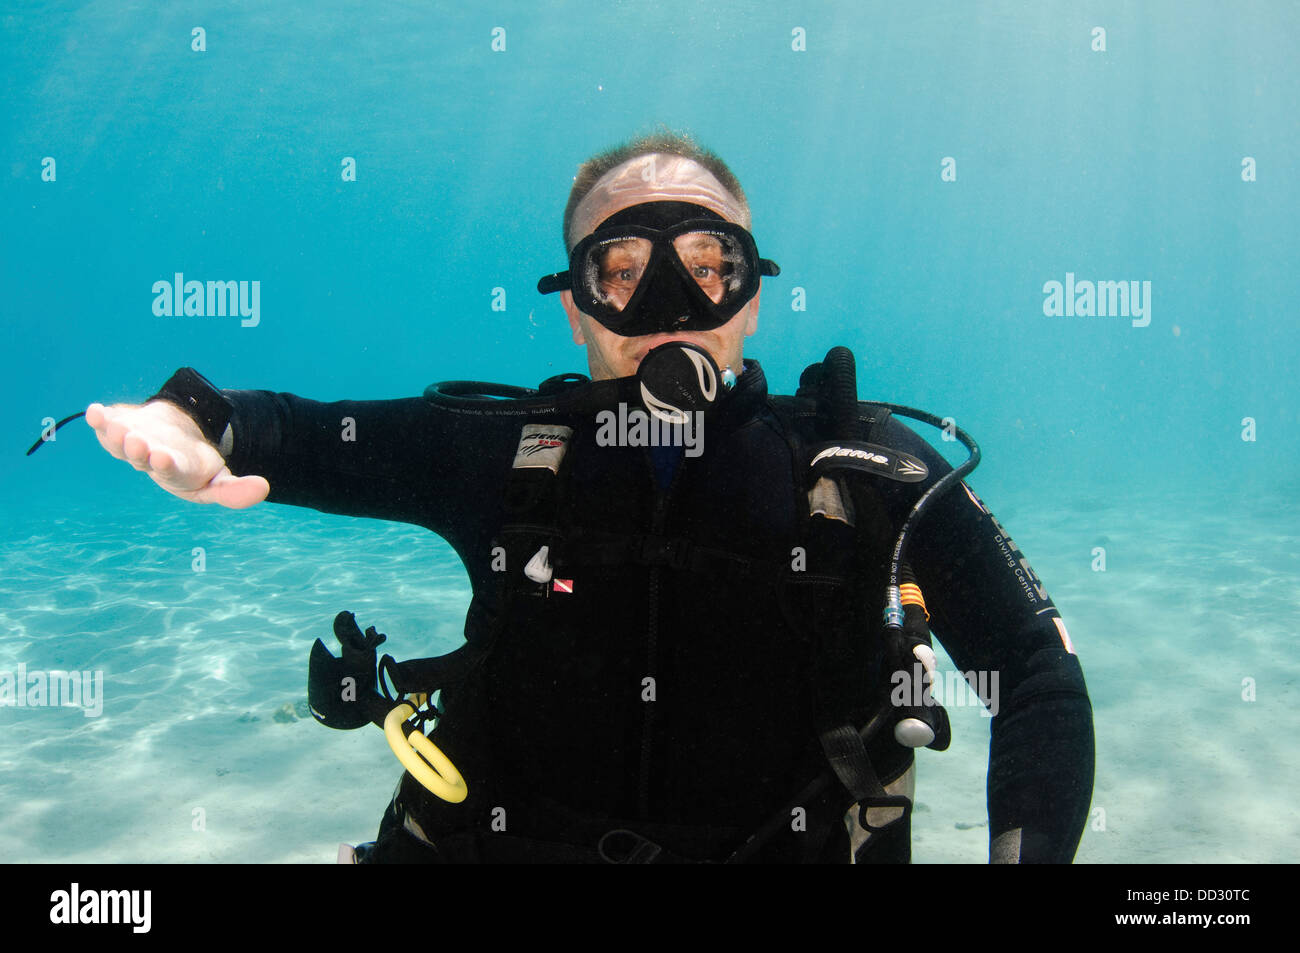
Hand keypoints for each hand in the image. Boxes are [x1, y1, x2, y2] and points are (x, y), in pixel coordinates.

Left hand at [85, 400, 269, 507]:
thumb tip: (263, 489)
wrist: (175, 444)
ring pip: (119, 441)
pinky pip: (106, 425)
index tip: (162, 457)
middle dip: (137, 449)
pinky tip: (95, 411)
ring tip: (113, 424)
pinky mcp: (122, 426)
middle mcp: (150, 459)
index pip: (169, 470)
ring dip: (115, 434)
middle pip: (140, 457)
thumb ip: (236, 490)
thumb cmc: (197, 466)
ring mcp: (133, 443)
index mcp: (176, 473)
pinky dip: (100, 419)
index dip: (165, 464)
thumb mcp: (219, 480)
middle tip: (135, 443)